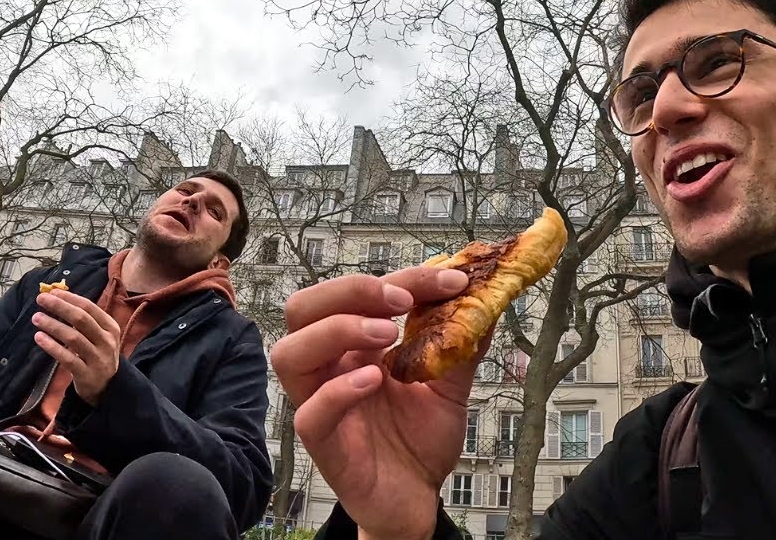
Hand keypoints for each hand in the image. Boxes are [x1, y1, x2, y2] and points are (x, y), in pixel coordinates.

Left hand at [33, 289, 120, 404]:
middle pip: (81, 319)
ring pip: (73, 338)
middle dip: (60, 307)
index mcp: (110, 327)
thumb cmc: (98, 354)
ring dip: (53, 325)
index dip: (69, 298)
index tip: (52, 292)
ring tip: (36, 318)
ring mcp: (97, 358)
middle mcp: (106, 341)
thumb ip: (84, 320)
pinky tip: (39, 338)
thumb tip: (59, 298)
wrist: (107, 386)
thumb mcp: (100, 335)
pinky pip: (67, 358)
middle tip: (41, 300)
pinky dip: (52, 347)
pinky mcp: (86, 374)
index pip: (89, 307)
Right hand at [271, 266, 477, 539]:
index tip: (452, 279)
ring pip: (290, 352)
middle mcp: (328, 368)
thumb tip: (485, 298)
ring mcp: (319, 403)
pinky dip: (339, 391)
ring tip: (387, 334)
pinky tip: (374, 380)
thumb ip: (461, 345)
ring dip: (337, 330)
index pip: (358, 293)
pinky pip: (310, 413)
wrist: (418, 497)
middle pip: (303, 308)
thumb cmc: (419, 439)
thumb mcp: (449, 385)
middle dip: (351, 290)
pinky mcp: (323, 444)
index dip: (404, 276)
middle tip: (401, 300)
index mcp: (353, 346)